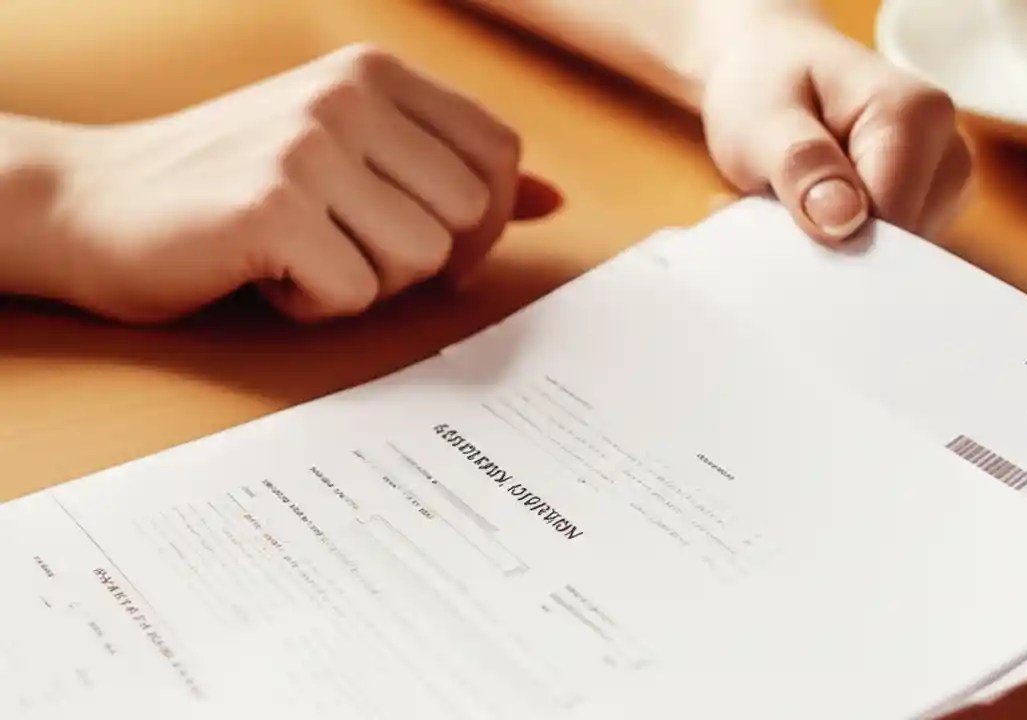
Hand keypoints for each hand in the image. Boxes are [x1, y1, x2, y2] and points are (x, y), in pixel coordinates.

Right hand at [45, 43, 559, 323]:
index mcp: (377, 73)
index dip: (482, 220)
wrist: (95, 202)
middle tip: (344, 247)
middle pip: (467, 217)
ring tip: (299, 253)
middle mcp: (348, 95)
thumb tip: (552, 201)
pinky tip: (266, 272)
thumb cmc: (235, 187)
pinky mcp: (273, 206)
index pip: (500, 154)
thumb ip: (448, 171)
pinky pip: (357, 293)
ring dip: (363, 281)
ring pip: (422, 258)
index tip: (433, 243)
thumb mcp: (350, 156)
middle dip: (417, 258)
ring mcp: (310, 145)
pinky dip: (315, 304)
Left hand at [699, 9, 970, 243]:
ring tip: (802, 199)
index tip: (789, 228)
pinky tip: (821, 209)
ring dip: (841, 245)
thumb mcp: (761, 121)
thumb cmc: (766, 87)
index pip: (893, 219)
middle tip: (785, 206)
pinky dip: (850, 243)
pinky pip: (894, 252)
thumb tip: (844, 222)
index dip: (838, 241)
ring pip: (899, 256)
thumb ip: (801, 166)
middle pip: (904, 245)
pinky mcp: (932, 205)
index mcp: (916, 113)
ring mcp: (946, 179)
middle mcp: (948, 146)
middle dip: (839, 245)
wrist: (771, 68)